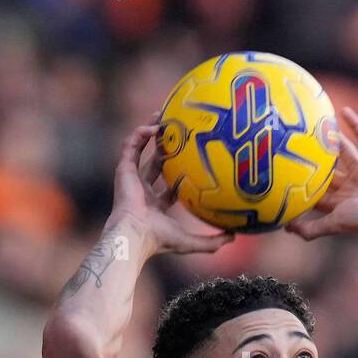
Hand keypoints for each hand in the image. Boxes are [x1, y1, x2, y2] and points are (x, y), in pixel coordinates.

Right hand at [109, 118, 235, 255]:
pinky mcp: (123, 170)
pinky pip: (131, 146)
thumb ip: (212, 241)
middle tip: (180, 131)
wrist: (135, 234)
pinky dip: (140, 134)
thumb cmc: (160, 239)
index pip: (171, 185)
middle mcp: (143, 190)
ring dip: (151, 132)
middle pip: (156, 163)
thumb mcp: (192, 242)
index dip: (183, 172)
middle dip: (167, 147)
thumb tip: (234, 236)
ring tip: (163, 115)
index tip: (196, 159)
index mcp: (156, 205)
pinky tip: (153, 126)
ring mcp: (132, 179)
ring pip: (141, 150)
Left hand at [287, 106, 357, 239]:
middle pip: (328, 167)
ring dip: (332, 137)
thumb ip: (310, 229)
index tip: (285, 168)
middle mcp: (349, 184)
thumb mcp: (333, 224)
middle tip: (297, 139)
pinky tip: (343, 111)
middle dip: (315, 156)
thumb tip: (285, 228)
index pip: (316, 189)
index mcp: (338, 200)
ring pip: (343, 149)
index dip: (302, 180)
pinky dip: (356, 124)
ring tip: (317, 122)